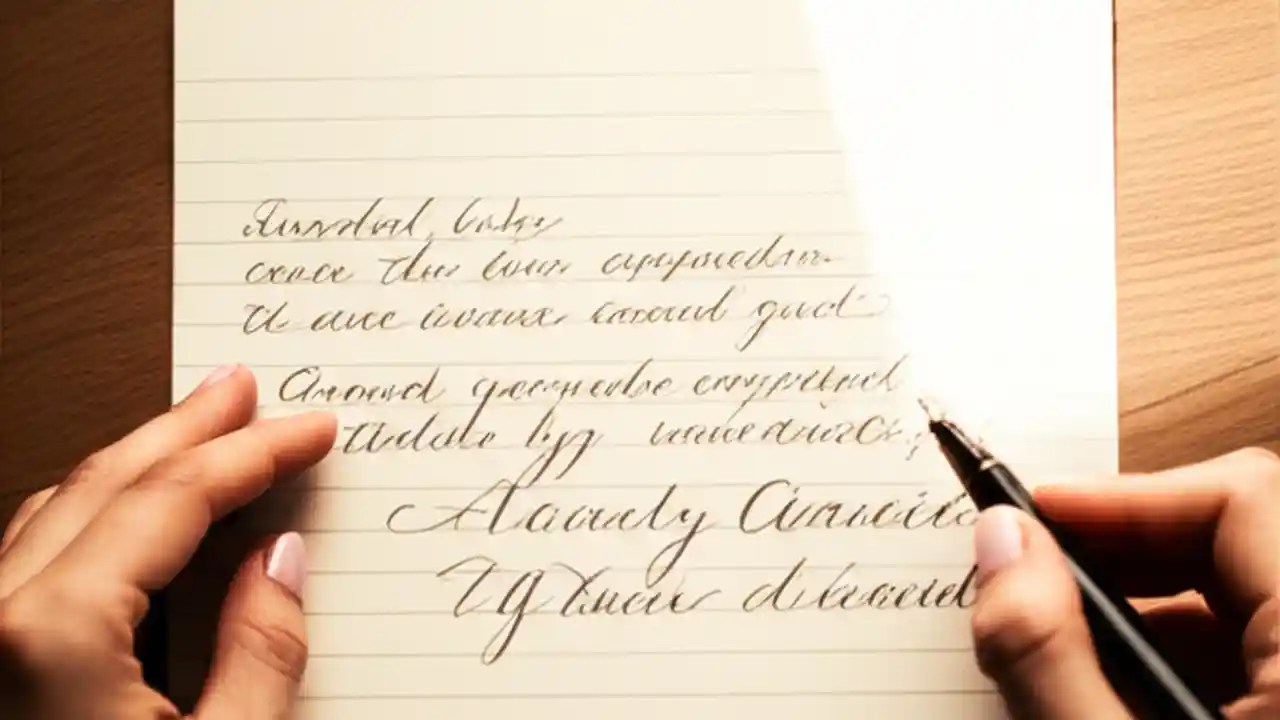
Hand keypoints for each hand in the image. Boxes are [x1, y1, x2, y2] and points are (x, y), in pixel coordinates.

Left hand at [0, 365, 335, 718]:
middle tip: (242, 391)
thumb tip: (279, 563)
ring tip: (196, 437)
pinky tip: (134, 520)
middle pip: (104, 483)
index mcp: (53, 636)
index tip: (307, 430)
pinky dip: (92, 519)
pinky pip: (27, 563)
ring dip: (136, 466)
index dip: (253, 452)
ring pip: (55, 513)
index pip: (174, 499)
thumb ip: (259, 657)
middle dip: (187, 427)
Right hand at [969, 448, 1279, 718]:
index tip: (1041, 511)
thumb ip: (1050, 653)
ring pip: (1233, 589)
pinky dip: (1165, 646)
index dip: (1128, 494)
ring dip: (1136, 597)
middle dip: (1121, 542)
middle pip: (1235, 533)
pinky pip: (1244, 643)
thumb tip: (1004, 542)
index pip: (1244, 499)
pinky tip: (1103, 684)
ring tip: (1053, 634)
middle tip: (1034, 563)